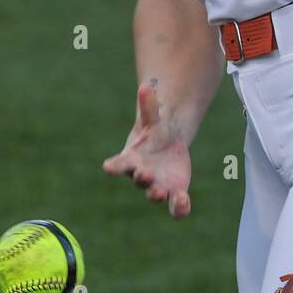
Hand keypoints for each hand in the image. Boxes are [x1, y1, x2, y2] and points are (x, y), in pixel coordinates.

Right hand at [103, 80, 191, 218]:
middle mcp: (142, 175)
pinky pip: (175, 206)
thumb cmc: (154, 131)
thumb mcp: (153, 119)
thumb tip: (146, 85)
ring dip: (158, 195)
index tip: (108, 167)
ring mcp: (157, 186)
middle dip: (142, 178)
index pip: (119, 164)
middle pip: (139, 179)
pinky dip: (180, 208)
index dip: (114, 166)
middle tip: (146, 174)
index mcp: (131, 159)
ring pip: (155, 195)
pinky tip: (185, 203)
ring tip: (164, 193)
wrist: (169, 146)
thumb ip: (149, 106)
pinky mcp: (174, 193)